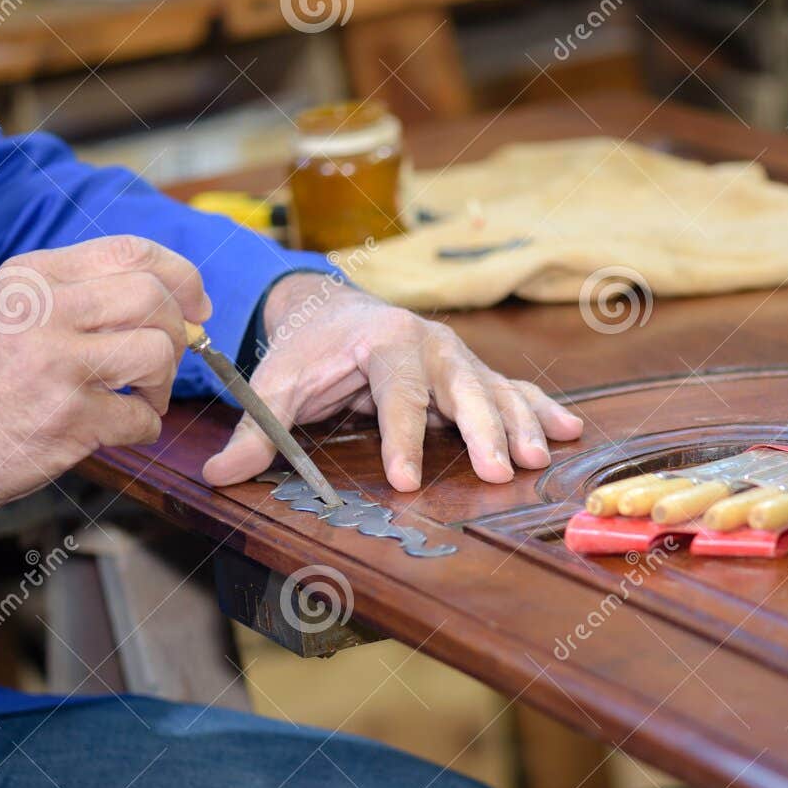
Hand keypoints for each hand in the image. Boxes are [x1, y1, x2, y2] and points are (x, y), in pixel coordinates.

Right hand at [0, 236, 208, 537]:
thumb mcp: (15, 313)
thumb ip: (82, 294)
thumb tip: (175, 295)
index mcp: (33, 277)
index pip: (130, 251)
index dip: (181, 276)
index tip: (197, 305)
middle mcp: (42, 310)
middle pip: (153, 299)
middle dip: (178, 334)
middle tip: (164, 363)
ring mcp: (54, 363)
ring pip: (157, 352)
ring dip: (164, 383)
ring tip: (142, 398)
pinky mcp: (67, 417)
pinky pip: (142, 416)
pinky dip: (144, 427)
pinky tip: (116, 429)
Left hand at [202, 273, 583, 491]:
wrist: (330, 307)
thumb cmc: (306, 349)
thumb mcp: (275, 384)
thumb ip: (255, 430)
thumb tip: (218, 476)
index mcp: (382, 339)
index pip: (397, 393)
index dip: (401, 438)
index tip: (406, 480)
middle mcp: (429, 343)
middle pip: (461, 387)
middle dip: (482, 431)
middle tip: (498, 472)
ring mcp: (456, 356)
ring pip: (495, 389)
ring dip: (520, 425)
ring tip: (537, 460)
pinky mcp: (470, 372)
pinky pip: (511, 390)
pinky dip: (540, 410)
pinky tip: (569, 433)